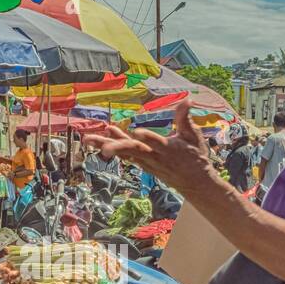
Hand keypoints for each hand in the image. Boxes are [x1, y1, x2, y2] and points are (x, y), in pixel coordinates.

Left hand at [82, 104, 216, 196]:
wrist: (195, 184)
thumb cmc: (196, 157)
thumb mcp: (194, 137)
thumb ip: (186, 119)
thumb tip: (187, 100)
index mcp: (169, 150)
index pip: (157, 143)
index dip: (148, 138)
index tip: (138, 132)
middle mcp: (155, 157)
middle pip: (134, 150)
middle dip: (117, 148)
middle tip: (103, 149)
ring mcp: (146, 161)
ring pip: (125, 153)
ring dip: (106, 145)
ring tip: (88, 139)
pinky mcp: (142, 163)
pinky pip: (125, 154)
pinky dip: (113, 146)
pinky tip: (101, 138)